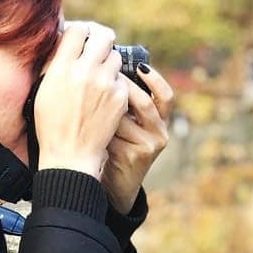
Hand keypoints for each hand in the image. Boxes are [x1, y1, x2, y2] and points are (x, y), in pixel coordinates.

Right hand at [33, 22, 128, 178]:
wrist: (70, 155)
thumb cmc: (51, 124)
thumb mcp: (44, 90)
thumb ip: (56, 63)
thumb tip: (65, 41)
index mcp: (61, 67)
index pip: (77, 29)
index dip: (80, 30)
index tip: (81, 36)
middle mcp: (84, 71)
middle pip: (103, 35)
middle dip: (100, 38)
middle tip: (98, 45)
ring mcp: (105, 83)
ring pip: (115, 56)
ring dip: (108, 61)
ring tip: (99, 74)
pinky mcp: (120, 97)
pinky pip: (121, 79)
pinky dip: (115, 84)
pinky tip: (104, 96)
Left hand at [102, 63, 172, 213]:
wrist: (113, 186)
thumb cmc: (115, 147)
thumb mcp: (126, 124)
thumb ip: (126, 102)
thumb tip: (112, 67)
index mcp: (161, 121)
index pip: (165, 96)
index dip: (154, 79)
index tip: (138, 66)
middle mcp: (160, 133)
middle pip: (144, 102)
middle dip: (121, 88)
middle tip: (103, 78)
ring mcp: (149, 146)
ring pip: (123, 117)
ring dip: (104, 110)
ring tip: (88, 105)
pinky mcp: (135, 156)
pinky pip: (113, 132)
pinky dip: (98, 127)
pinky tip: (86, 128)